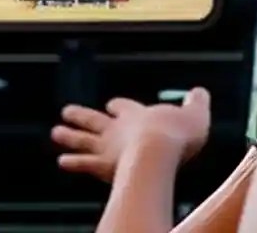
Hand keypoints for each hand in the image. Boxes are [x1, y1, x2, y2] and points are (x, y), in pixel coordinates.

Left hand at [51, 88, 210, 182]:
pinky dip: (73, 162)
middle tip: (67, 110)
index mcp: (138, 115)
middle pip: (96, 119)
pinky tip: (62, 161)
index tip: (112, 104)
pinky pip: (84, 163)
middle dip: (82, 115)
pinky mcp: (103, 164)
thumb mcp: (196, 115)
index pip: (124, 106)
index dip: (119, 105)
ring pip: (84, 139)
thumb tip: (200, 92)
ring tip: (55, 132)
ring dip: (69, 136)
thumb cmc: (178, 135)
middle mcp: (119, 129)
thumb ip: (197, 104)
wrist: (159, 151)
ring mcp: (108, 147)